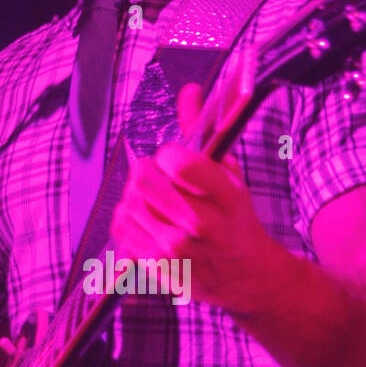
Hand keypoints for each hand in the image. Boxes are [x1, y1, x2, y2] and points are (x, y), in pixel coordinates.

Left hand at [111, 56, 270, 312]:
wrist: (243, 275)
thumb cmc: (235, 220)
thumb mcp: (229, 174)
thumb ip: (204, 132)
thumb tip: (189, 91)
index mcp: (225, 196)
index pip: (178, 163)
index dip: (168, 154)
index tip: (174, 160)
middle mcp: (200, 224)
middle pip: (142, 180)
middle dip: (146, 172)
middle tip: (158, 177)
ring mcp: (175, 250)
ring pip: (127, 204)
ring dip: (134, 195)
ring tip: (153, 199)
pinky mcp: (156, 267)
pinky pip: (122, 228)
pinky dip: (129, 218)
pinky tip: (147, 218)